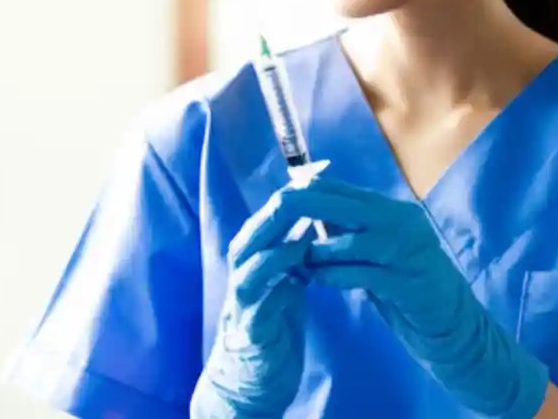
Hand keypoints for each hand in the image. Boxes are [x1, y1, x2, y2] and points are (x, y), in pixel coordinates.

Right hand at [191, 188, 316, 417]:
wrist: (250, 382)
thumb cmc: (270, 328)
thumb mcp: (284, 284)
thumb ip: (293, 256)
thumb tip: (312, 221)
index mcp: (251, 261)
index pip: (266, 221)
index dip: (290, 198)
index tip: (318, 176)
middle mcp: (240, 276)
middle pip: (251, 236)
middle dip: (276, 213)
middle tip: (303, 193)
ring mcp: (241, 305)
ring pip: (248, 268)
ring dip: (272, 251)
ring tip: (299, 236)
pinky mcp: (250, 333)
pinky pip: (259, 308)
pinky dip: (275, 292)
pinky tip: (295, 281)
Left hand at [290, 178, 548, 418]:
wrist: (455, 329)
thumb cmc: (407, 288)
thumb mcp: (376, 251)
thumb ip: (347, 230)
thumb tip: (303, 208)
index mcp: (391, 210)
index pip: (337, 188)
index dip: (303, 192)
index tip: (275, 203)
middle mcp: (400, 221)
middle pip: (336, 203)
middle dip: (300, 210)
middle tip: (270, 223)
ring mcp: (406, 250)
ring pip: (345, 241)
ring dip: (314, 253)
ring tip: (296, 262)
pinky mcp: (407, 282)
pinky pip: (358, 273)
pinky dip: (332, 275)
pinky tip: (316, 280)